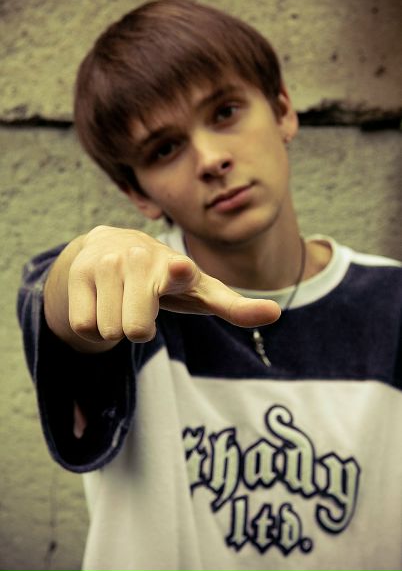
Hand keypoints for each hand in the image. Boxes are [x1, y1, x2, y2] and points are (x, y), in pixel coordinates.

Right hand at [45, 226, 280, 350]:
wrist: (112, 246)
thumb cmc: (167, 277)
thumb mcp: (202, 292)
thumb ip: (236, 306)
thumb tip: (276, 314)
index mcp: (177, 267)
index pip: (178, 271)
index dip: (178, 274)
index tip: (179, 270)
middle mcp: (140, 259)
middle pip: (134, 330)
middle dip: (139, 327)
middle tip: (143, 307)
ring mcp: (106, 264)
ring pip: (108, 329)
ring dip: (116, 325)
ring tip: (124, 301)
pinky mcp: (78, 272)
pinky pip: (84, 326)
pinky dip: (94, 324)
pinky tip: (103, 300)